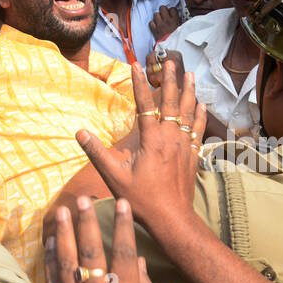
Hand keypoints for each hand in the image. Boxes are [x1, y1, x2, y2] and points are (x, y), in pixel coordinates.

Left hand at [45, 196, 157, 282]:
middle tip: (84, 199)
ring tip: (63, 211)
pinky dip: (51, 260)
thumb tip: (138, 262)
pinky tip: (52, 242)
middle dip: (88, 223)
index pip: (124, 255)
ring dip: (65, 234)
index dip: (123, 227)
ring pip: (67, 264)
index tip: (122, 204)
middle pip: (92, 254)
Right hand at [76, 60, 205, 244]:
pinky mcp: (192, 156)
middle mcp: (170, 138)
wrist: (172, 220)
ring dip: (189, 92)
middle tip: (171, 62)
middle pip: (172, 102)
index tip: (136, 65)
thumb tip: (79, 132)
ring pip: (189, 112)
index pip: (145, 104)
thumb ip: (97, 153)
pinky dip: (200, 115)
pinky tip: (202, 105)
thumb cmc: (142, 199)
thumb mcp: (114, 177)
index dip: (139, 83)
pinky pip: (198, 130)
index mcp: (151, 139)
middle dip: (171, 80)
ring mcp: (184, 146)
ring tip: (190, 75)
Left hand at [148, 5, 181, 43]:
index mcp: (175, 19)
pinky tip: (156, 26)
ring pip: (156, 14)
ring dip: (157, 17)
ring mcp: (160, 24)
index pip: (172, 8)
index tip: (172, 13)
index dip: (171, 10)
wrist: (172, 47)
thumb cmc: (178, 39)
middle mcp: (167, 20)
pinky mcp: (155, 30)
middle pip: (162, 8)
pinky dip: (153, 24)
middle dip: (163, 10)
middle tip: (164, 14)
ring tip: (160, 20)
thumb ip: (179, 22)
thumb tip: (178, 18)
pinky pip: (151, 23)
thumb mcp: (182, 29)